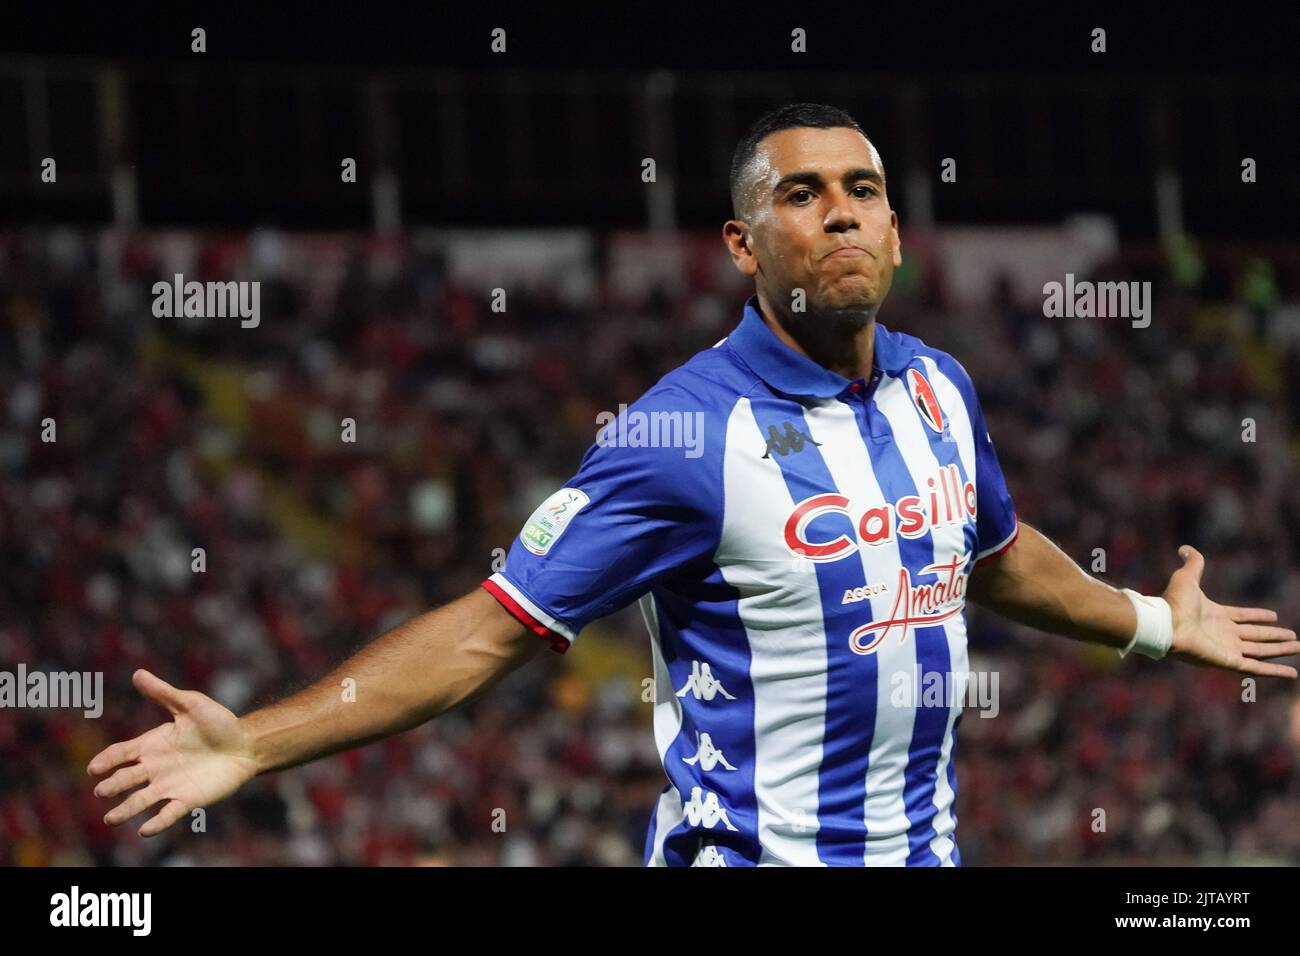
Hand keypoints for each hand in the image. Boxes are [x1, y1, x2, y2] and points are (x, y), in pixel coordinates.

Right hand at [88, 669, 259, 836]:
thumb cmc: (218, 723)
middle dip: (113, 785)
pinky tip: (146, 830)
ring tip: (111, 818)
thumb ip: (164, 693)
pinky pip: (168, 814)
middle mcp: (156, 767)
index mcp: (153, 744)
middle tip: (102, 790)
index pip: (122, 753)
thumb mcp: (191, 704)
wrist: (245, 744)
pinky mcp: (188, 800)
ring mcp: (170, 785)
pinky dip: (157, 822)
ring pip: (141, 801)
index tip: (94, 768)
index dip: (107, 760)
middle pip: (127, 778)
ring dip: (125, 810)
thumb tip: (138, 673)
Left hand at [1164, 545, 1299, 677]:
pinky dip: (1275, 671)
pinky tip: (1292, 673)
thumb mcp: (1187, 577)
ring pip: (1260, 651)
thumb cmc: (1174, 602)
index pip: (1242, 617)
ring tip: (1298, 647)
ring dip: (1280, 650)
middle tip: (1293, 637)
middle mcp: (1223, 633)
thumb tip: (1185, 547)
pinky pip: (1257, 668)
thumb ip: (1193, 563)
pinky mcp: (1229, 662)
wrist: (1166, 624)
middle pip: (1255, 636)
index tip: (1274, 616)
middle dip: (1274, 636)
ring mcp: (1227, 649)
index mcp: (1215, 616)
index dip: (1258, 617)